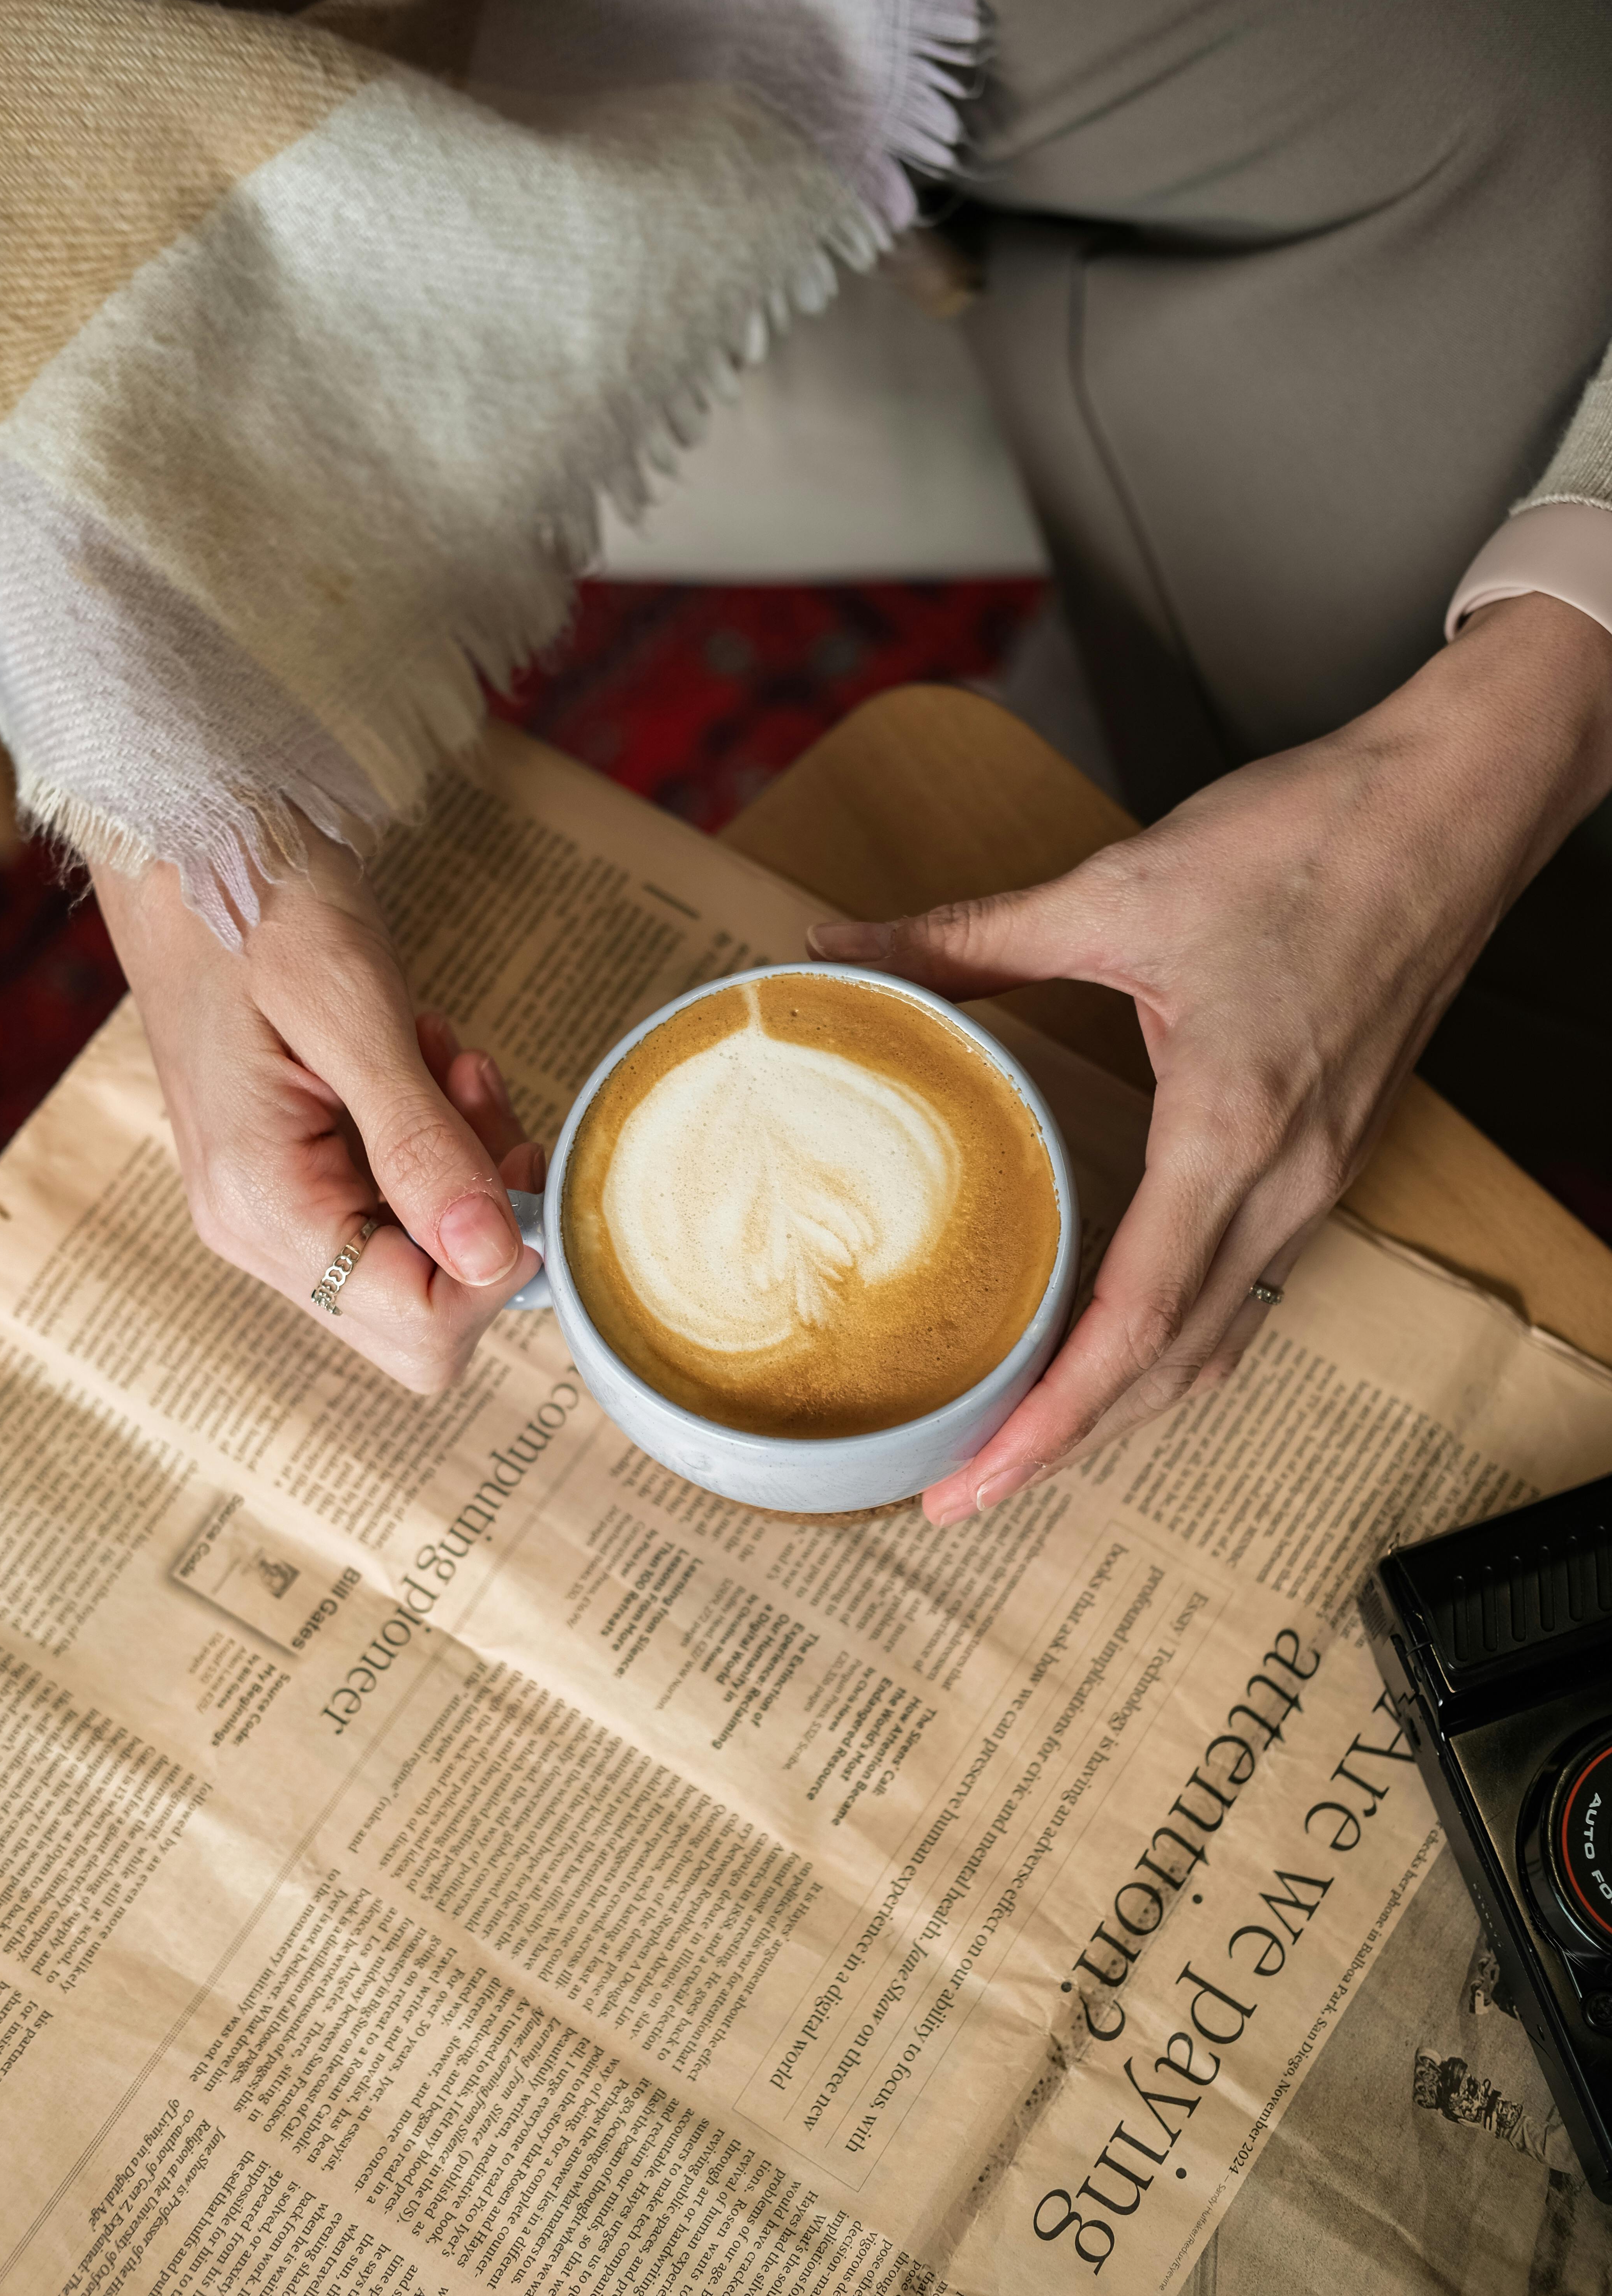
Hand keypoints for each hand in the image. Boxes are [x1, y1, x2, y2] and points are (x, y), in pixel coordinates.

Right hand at [92, 819, 543, 1392]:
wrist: (194, 844)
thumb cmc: (262, 904)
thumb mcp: (353, 1013)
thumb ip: (421, 1143)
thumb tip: (491, 1255)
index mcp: (265, 1207)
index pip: (418, 1327)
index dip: (496, 1265)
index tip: (513, 1154)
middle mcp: (260, 1228)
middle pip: (421, 1312)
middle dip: (481, 1214)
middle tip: (475, 1093)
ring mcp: (276, 1203)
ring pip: (421, 1254)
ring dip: (463, 1162)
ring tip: (443, 1055)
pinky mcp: (298, 1168)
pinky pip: (399, 1200)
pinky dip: (436, 1137)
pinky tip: (423, 1057)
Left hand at [809, 592, 1611, 1522]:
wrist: (1453, 805)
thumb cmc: (1308, 841)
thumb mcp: (1116, 888)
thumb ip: (969, 937)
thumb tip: (842, 954)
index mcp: (1231, 1132)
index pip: (1133, 1325)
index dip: (1049, 1424)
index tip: (972, 1482)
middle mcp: (1288, 1181)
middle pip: (1175, 1366)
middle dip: (1070, 1445)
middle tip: (968, 1490)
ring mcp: (1322, 1178)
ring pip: (1219, 1339)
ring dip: (1127, 1403)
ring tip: (1031, 1435)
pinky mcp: (1333, 1157)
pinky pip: (1249, 1287)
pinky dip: (1177, 1340)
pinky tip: (1121, 1338)